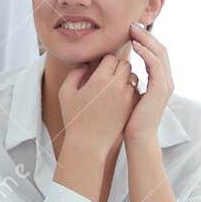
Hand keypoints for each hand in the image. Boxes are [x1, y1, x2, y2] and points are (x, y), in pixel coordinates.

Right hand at [57, 40, 137, 158]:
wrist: (88, 143)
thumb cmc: (74, 118)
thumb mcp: (66, 93)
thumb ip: (75, 74)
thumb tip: (85, 64)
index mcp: (99, 80)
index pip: (110, 58)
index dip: (105, 61)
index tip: (100, 67)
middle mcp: (116, 86)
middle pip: (125, 64)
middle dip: (118, 66)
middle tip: (109, 74)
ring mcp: (126, 97)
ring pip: (133, 76)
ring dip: (125, 77)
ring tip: (115, 85)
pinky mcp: (131, 106)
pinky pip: (135, 90)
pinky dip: (129, 89)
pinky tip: (119, 96)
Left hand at [123, 22, 172, 143]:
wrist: (137, 137)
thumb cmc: (130, 118)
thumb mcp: (130, 94)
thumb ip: (130, 80)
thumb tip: (120, 69)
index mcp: (160, 81)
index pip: (156, 53)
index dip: (145, 40)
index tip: (131, 29)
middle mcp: (166, 80)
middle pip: (160, 49)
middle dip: (146, 35)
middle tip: (132, 24)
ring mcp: (165, 84)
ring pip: (160, 54)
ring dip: (146, 40)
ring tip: (133, 30)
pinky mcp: (160, 89)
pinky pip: (156, 65)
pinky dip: (147, 53)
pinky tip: (136, 45)